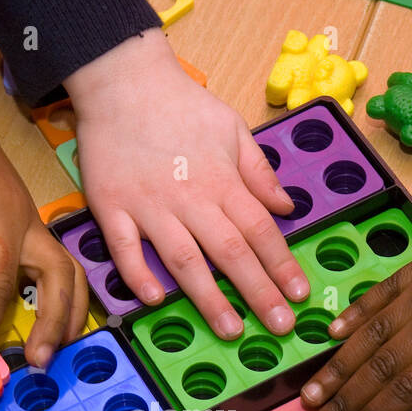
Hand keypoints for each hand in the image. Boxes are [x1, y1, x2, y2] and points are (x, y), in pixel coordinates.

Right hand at [66, 29, 308, 339]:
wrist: (122, 80)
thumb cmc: (180, 104)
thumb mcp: (232, 128)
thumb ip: (259, 171)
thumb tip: (287, 207)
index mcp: (222, 180)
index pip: (261, 230)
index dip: (282, 265)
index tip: (299, 295)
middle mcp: (190, 198)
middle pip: (231, 252)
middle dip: (259, 292)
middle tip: (280, 326)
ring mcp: (150, 206)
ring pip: (184, 259)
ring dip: (208, 298)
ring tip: (231, 330)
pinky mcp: (112, 208)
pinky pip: (125, 248)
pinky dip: (138, 275)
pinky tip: (155, 301)